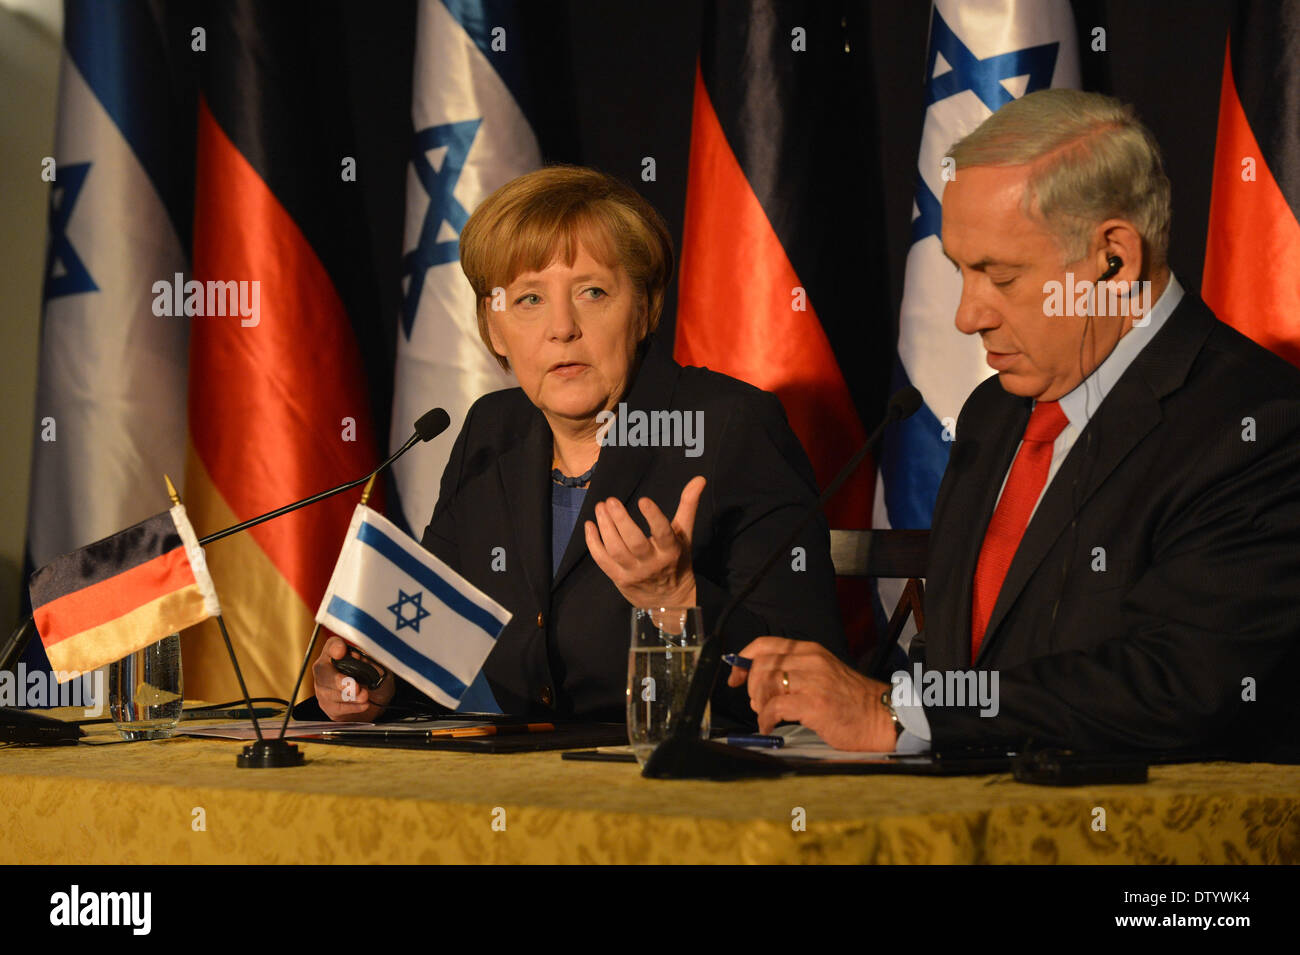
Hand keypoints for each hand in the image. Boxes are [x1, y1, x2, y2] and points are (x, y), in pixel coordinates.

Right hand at [312, 635, 394, 721]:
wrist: (378, 701)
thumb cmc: (375, 679)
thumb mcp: (379, 667)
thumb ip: (370, 660)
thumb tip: (360, 657)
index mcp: (338, 653)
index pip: (331, 645)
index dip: (335, 647)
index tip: (341, 651)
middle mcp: (326, 669)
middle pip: (323, 671)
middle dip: (339, 680)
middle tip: (354, 686)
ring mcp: (324, 688)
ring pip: (328, 692)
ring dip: (349, 696)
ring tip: (364, 696)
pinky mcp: (328, 705)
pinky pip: (336, 707)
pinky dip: (351, 707)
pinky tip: (363, 704)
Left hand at [585, 475, 704, 608]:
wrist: (668, 600)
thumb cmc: (677, 561)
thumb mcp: (685, 535)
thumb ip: (688, 506)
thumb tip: (699, 479)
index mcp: (671, 551)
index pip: (663, 533)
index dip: (653, 517)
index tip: (643, 500)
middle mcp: (652, 563)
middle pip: (634, 542)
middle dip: (621, 521)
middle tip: (610, 501)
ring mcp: (633, 573)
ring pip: (616, 550)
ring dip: (605, 528)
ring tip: (600, 508)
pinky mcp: (619, 579)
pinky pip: (602, 561)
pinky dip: (593, 543)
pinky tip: (590, 525)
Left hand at [727, 637, 896, 751]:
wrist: (881, 717)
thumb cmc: (852, 701)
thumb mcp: (824, 673)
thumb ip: (796, 672)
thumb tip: (759, 682)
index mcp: (811, 651)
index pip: (765, 644)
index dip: (744, 660)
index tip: (734, 676)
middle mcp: (811, 661)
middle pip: (761, 665)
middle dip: (750, 687)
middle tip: (756, 703)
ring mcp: (813, 681)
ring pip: (765, 685)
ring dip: (758, 703)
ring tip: (766, 715)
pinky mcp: (814, 704)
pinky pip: (774, 708)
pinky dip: (765, 719)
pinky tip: (769, 727)